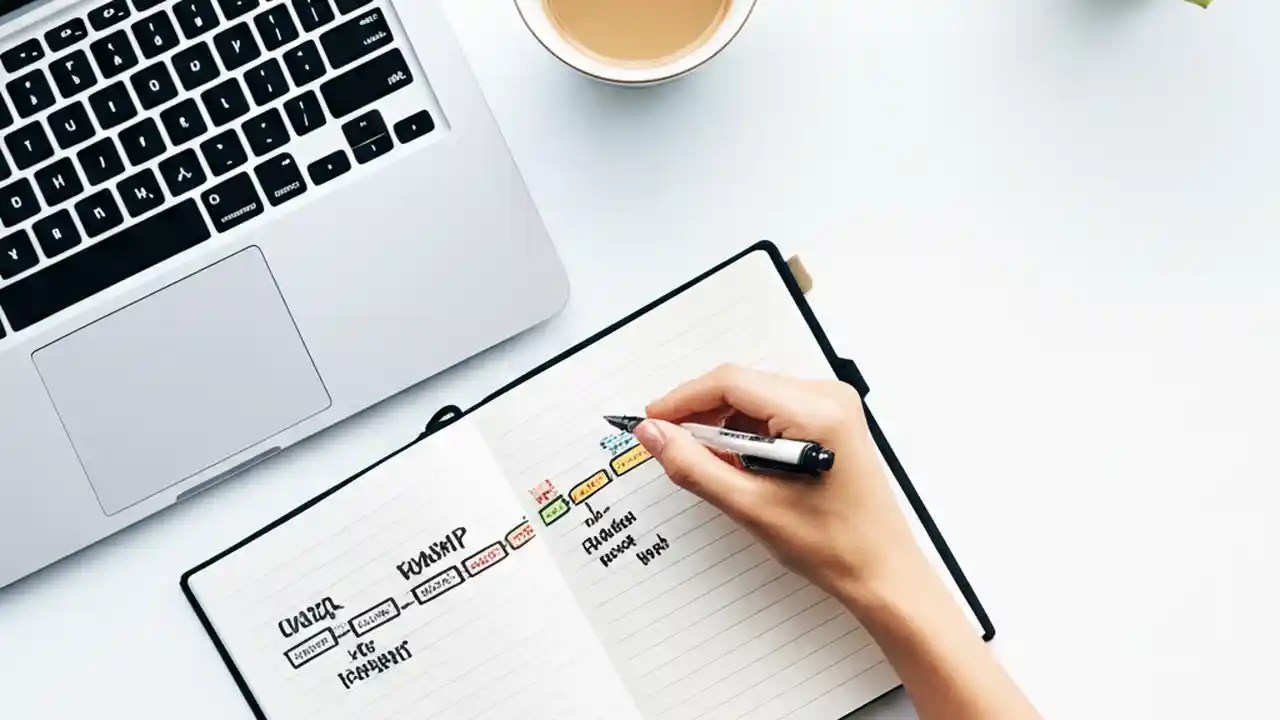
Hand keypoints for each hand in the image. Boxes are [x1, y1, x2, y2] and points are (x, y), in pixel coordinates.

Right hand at [633, 364, 931, 602]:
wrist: (881, 572)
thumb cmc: (835, 546)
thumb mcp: (751, 507)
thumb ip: (694, 466)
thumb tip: (655, 435)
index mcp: (817, 412)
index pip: (731, 383)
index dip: (683, 399)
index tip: (653, 421)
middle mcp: (828, 397)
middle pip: (741, 385)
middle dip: (700, 414)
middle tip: (671, 446)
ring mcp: (832, 406)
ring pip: (752, 398)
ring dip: (722, 426)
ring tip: (713, 468)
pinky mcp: (829, 419)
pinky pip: (771, 410)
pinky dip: (745, 434)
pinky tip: (739, 467)